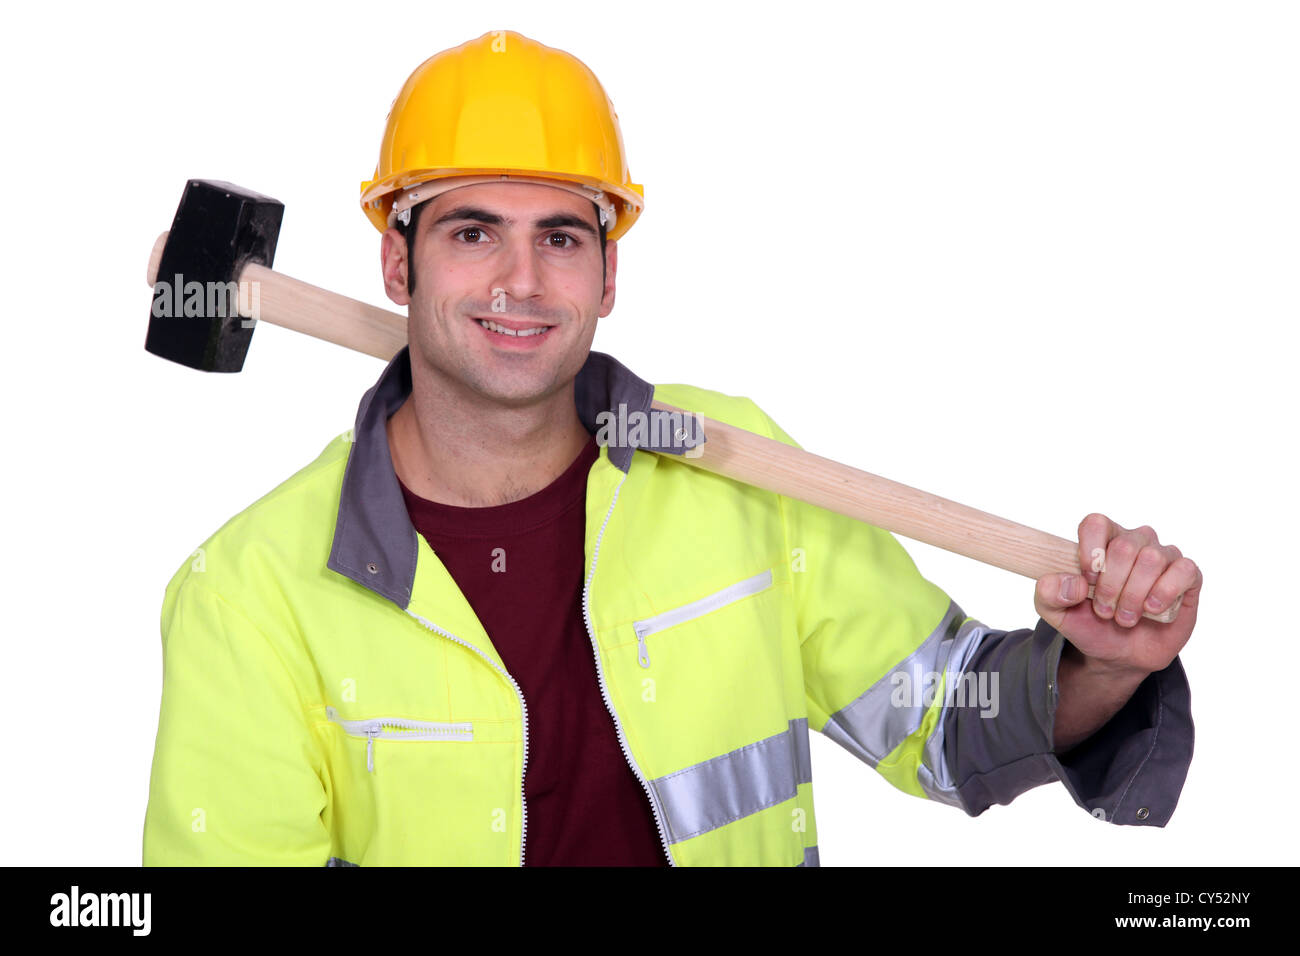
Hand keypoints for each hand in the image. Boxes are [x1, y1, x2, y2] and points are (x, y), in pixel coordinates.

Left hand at [1034, 513, 1201, 675]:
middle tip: (1104, 611)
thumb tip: (1073, 583)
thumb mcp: (1056, 614)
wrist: (1119, 655)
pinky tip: (1152, 609)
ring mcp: (1163, 556)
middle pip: (1124, 546)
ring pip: (1152, 559)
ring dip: (1134, 595)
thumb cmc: (1090, 624)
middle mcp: (1134, 541)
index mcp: (1101, 541)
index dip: (1090, 552)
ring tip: (1125, 617)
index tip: (1087, 581)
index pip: (1096, 523)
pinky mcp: (1188, 576)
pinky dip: (1165, 593)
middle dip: (1111, 586)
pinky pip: (1184, 570)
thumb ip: (1048, 594)